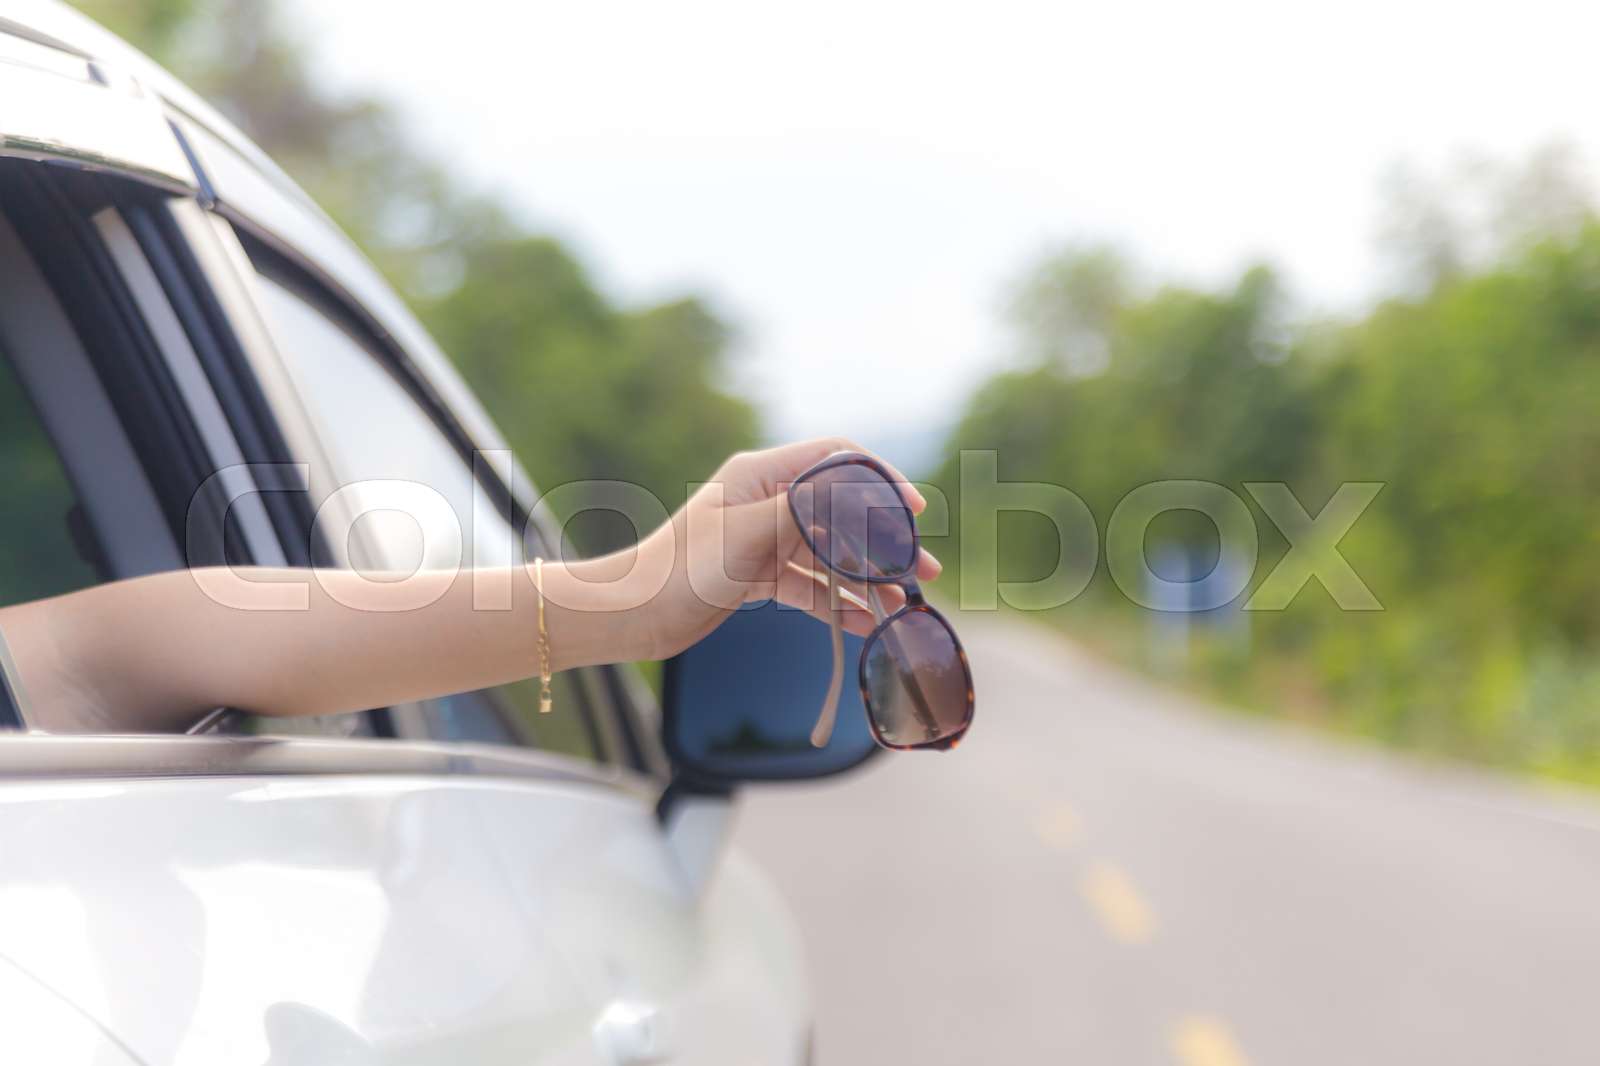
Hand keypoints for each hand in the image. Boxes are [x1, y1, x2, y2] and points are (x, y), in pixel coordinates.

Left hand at [627, 438, 941, 660]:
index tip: (915, 511)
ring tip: (903, 606)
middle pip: (843, 511)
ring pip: (832, 554)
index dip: (881, 481)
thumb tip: (859, 495)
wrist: (634, 615)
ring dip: (868, 579)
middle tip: (923, 570)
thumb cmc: (681, 567)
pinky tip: (867, 626)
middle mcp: (768, 500)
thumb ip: (807, 509)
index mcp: (762, 474)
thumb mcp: (750, 533)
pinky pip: (811, 586)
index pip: (838, 459)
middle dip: (885, 541)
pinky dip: (838, 604)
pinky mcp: (759, 575)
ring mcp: (765, 539)